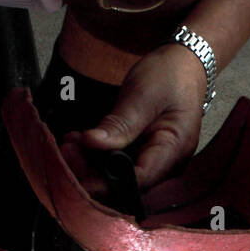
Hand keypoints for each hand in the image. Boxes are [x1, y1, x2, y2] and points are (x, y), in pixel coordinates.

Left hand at [61, 42, 206, 195]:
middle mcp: (167, 164)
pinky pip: (119, 165)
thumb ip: (119, 124)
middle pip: (127, 184)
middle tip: (67, 150)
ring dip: (91, 164)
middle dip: (93, 173)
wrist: (182, 66)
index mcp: (174, 150)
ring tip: (70, 142)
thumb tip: (92, 144)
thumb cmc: (169, 76)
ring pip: (120, 177)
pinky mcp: (143, 156)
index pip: (139, 181)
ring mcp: (156, 162)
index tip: (78, 173)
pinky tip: (80, 141)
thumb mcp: (142, 96)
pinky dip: (98, 157)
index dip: (107, 184)